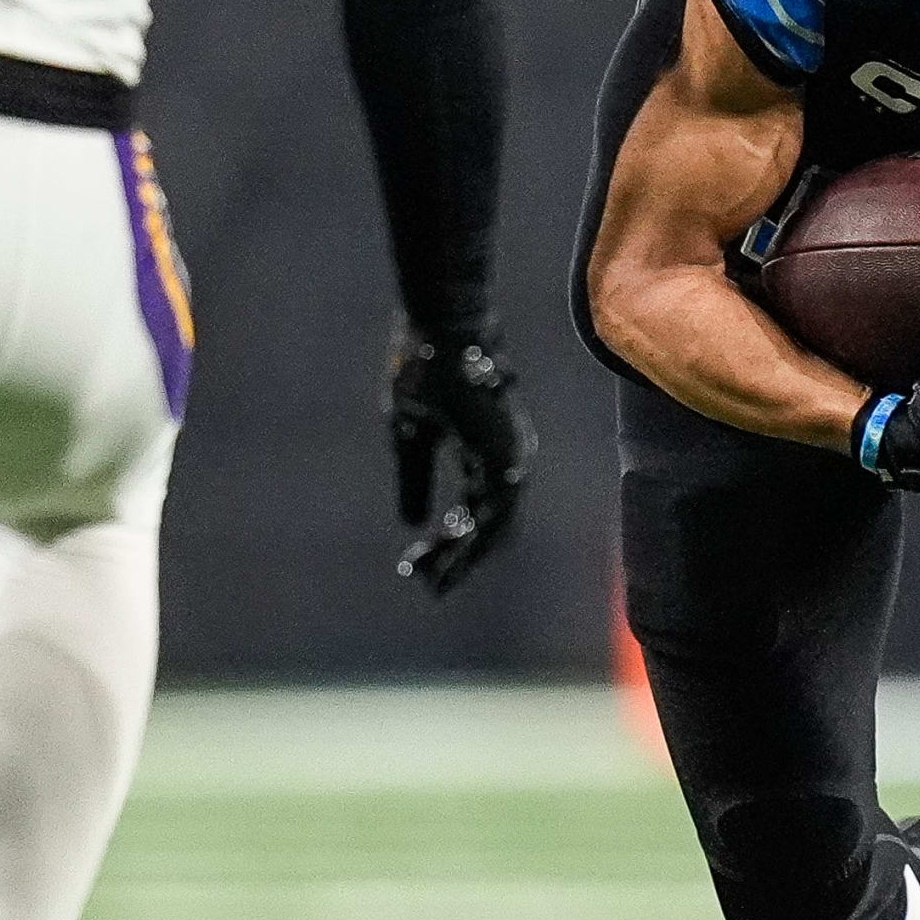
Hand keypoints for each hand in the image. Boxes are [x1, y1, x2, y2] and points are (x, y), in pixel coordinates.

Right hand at [389, 328, 534, 596]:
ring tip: (433, 583)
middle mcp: (504, 459)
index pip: (471, 509)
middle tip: (431, 589)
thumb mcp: (410, 435)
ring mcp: (510, 459)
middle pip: (488, 527)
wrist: (440, 330)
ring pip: (494, 528)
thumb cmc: (424, 371)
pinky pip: (494, 515)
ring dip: (463, 558)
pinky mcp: (507, 458)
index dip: (447, 541)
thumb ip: (415, 480)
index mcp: (481, 450)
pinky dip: (470, 541)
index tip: (415, 565)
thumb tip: (412, 523)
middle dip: (459, 560)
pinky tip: (445, 558)